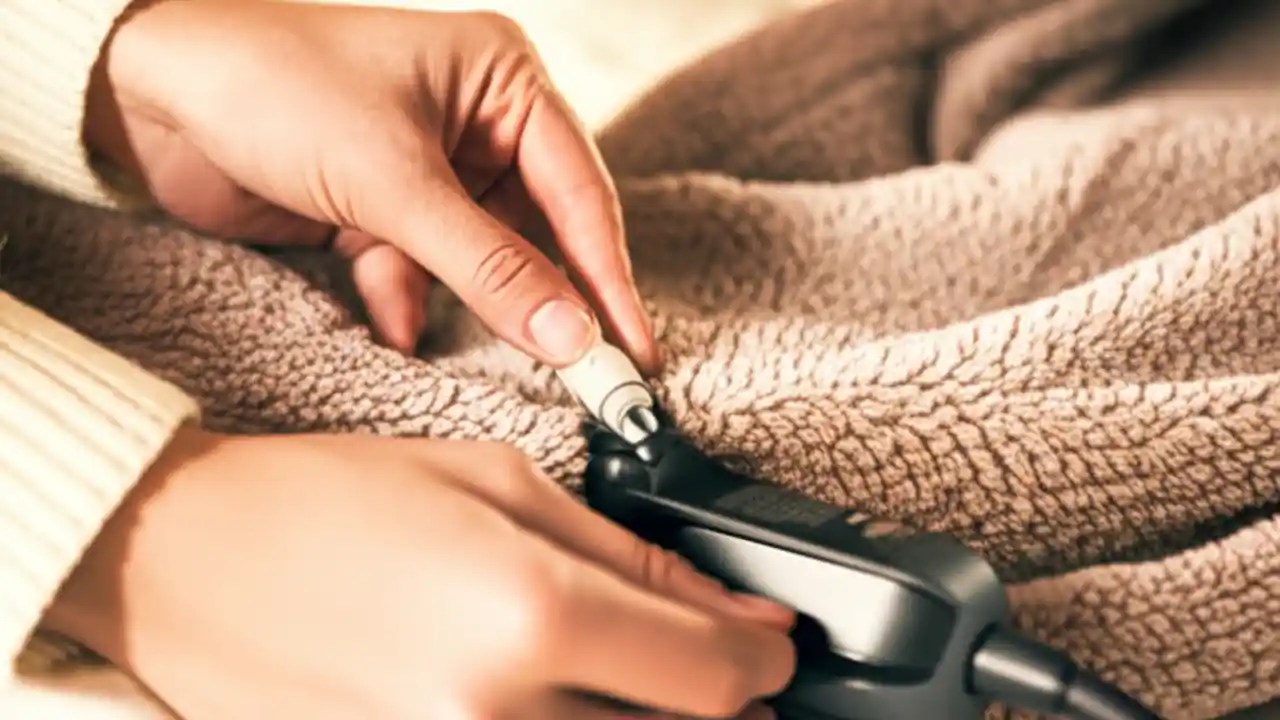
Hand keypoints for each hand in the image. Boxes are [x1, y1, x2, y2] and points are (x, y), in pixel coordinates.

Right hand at [45, 427, 796, 719]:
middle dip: (715, 706)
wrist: (190, 560)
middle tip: (702, 664)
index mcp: (529, 614)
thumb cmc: (334, 498)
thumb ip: (634, 556)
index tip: (769, 646)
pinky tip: (551, 701)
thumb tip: (737, 613)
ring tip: (622, 681)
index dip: (764, 662)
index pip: (714, 677)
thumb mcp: (501, 484)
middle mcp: (494, 716)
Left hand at [85, 0, 657, 371]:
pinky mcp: (382, 208)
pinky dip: (406, 299)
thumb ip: (489, 265)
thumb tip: (571, 337)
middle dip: (547, 299)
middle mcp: (477, 120)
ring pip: (481, 258)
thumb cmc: (276, 88)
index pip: (579, 190)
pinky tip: (394, 324)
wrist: (146, 93)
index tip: (634, 349)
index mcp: (503, 80)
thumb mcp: (394, 182)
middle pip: (538, 229)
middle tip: (589, 373)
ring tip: (504, 362)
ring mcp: (430, 167)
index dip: (608, 274)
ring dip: (476, 305)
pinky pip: (420, 267)